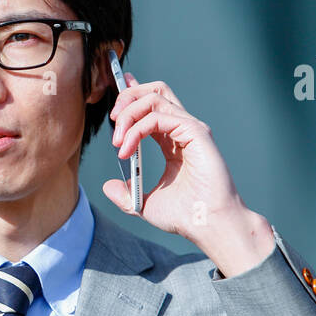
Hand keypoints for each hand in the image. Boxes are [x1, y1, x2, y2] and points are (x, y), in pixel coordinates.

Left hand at [102, 71, 273, 276]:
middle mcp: (182, 129)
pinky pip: (158, 117)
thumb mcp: (143, 203)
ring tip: (117, 140)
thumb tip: (108, 186)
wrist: (207, 225)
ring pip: (154, 97)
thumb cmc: (185, 216)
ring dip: (128, 113)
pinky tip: (126, 149)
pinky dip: (136, 129)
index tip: (113, 104)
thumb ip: (126, 194)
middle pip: (154, 91)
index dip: (131, 98)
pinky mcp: (195, 132)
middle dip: (128, 97)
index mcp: (172, 140)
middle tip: (113, 120)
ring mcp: (190, 128)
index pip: (151, 108)